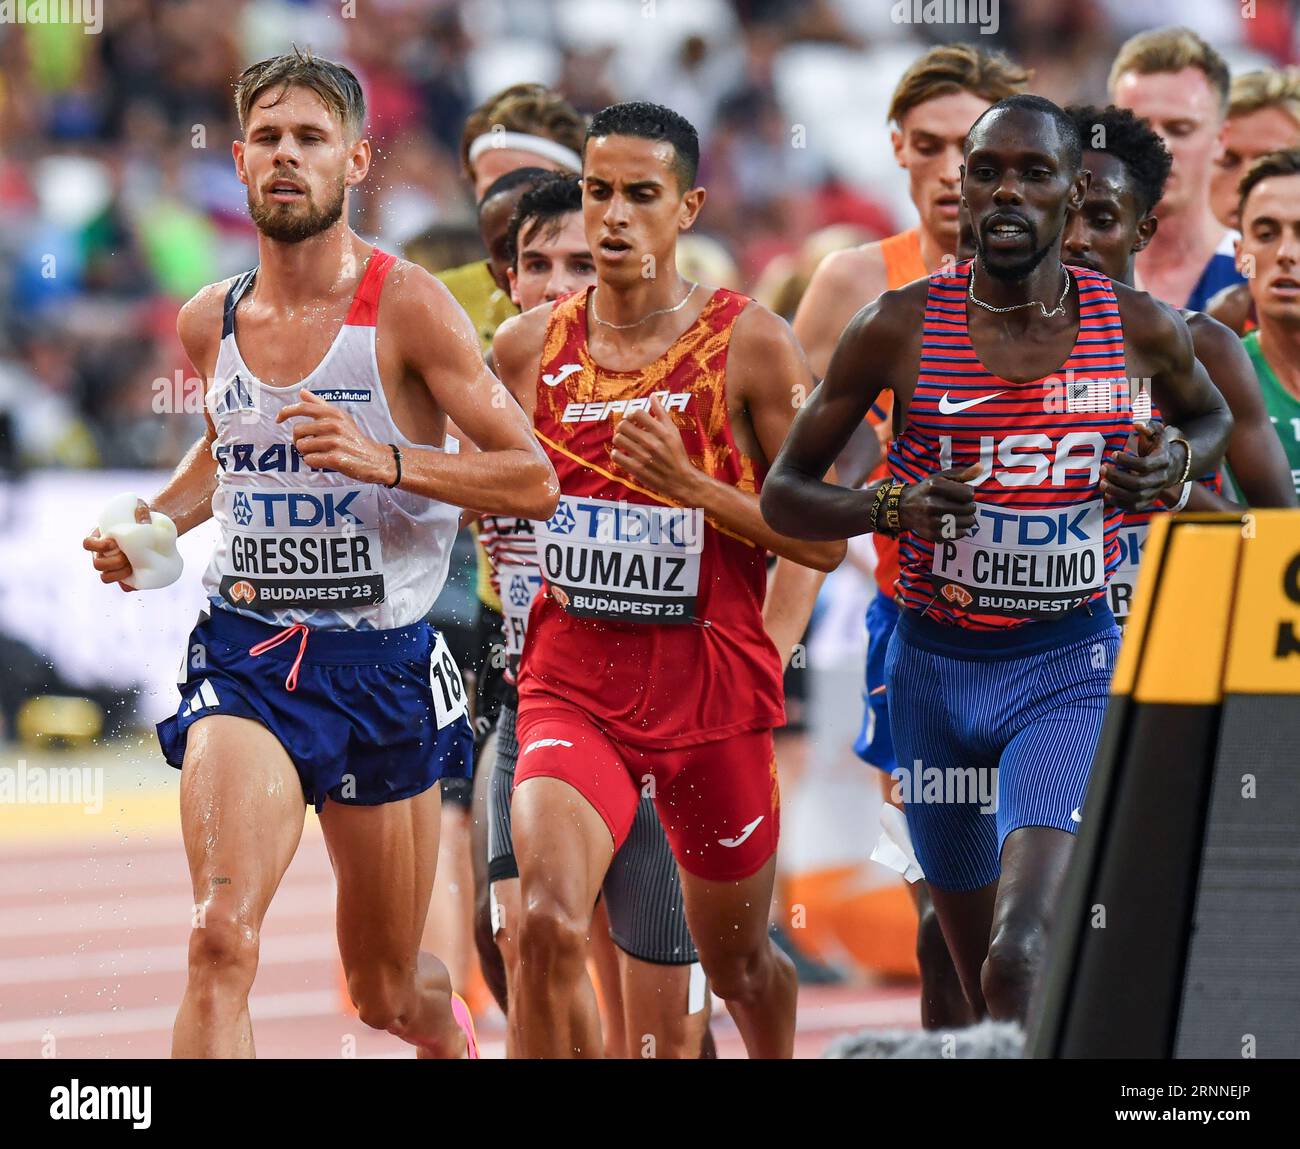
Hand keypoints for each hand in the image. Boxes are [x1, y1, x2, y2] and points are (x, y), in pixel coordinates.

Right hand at [83, 498, 150, 591]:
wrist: (156, 529)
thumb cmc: (143, 516)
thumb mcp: (141, 507)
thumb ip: (142, 511)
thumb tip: (145, 524)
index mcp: (99, 537)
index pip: (87, 543)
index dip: (96, 546)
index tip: (112, 542)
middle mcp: (102, 554)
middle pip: (97, 564)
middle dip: (111, 561)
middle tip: (126, 555)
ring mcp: (113, 566)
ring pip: (106, 577)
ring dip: (118, 574)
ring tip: (132, 565)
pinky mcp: (127, 576)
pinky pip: (125, 586)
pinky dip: (131, 584)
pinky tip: (141, 575)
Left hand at [276, 388, 390, 483]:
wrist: (375, 459)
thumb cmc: (354, 438)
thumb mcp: (341, 418)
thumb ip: (320, 404)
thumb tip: (302, 391)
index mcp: (334, 413)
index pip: (303, 407)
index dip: (286, 412)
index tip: (278, 419)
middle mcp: (334, 425)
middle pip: (297, 430)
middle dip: (299, 440)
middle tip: (310, 445)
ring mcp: (335, 442)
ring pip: (302, 447)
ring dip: (307, 453)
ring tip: (320, 453)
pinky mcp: (335, 459)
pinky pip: (310, 460)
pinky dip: (313, 462)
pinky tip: (324, 461)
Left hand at [609, 396, 700, 502]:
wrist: (681, 480)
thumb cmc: (677, 454)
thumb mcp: (673, 431)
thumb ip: (662, 413)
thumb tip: (653, 395)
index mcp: (662, 431)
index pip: (637, 413)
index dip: (631, 414)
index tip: (633, 419)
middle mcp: (652, 443)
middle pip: (624, 425)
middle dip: (623, 426)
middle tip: (627, 431)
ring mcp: (643, 456)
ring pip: (618, 439)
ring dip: (619, 438)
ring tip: (625, 441)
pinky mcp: (636, 469)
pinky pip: (616, 456)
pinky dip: (617, 453)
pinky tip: (623, 454)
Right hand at [896, 463, 978, 541]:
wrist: (903, 508)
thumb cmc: (927, 490)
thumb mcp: (941, 477)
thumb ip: (962, 474)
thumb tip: (980, 467)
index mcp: (934, 487)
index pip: (969, 493)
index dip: (968, 493)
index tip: (961, 493)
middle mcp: (931, 504)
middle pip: (969, 508)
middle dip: (969, 506)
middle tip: (960, 504)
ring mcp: (931, 521)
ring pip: (968, 522)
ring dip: (967, 518)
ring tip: (958, 514)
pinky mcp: (933, 535)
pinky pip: (960, 533)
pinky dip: (960, 528)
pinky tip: (952, 523)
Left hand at [1102, 422, 1185, 511]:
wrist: (1170, 466)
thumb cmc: (1157, 447)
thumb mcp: (1157, 433)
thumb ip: (1148, 427)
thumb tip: (1137, 424)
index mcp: (1162, 461)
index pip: (1144, 465)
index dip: (1127, 461)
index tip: (1114, 455)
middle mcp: (1160, 479)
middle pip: (1138, 483)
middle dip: (1118, 477)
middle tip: (1103, 468)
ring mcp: (1154, 492)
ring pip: (1135, 497)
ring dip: (1116, 491)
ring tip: (1102, 483)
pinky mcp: (1147, 501)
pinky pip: (1133, 507)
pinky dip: (1119, 503)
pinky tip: (1106, 495)